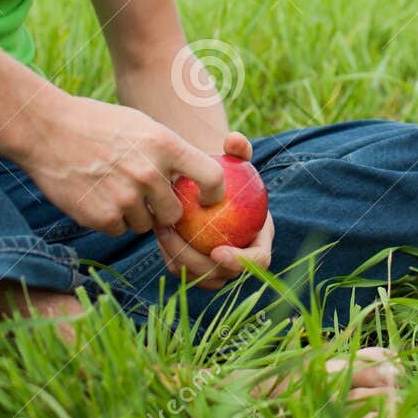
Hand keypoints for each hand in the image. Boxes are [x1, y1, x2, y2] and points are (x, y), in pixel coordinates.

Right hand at [3, 95, 225, 238]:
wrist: (46, 130)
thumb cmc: (96, 123)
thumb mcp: (141, 125)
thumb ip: (169, 152)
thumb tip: (192, 179)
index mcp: (165, 145)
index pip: (211, 177)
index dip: (214, 193)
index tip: (207, 199)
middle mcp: (149, 173)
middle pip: (174, 213)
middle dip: (163, 209)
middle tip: (143, 194)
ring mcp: (125, 198)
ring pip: (145, 224)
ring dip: (134, 213)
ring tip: (112, 186)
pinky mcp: (101, 216)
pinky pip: (119, 228)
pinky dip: (110, 218)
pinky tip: (96, 194)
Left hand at [154, 132, 273, 288]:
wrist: (211, 186)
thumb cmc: (227, 171)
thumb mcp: (234, 158)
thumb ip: (238, 149)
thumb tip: (235, 140)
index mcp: (260, 239)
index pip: (259, 260)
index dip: (241, 262)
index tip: (216, 251)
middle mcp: (242, 259)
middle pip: (223, 275)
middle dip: (196, 261)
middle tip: (173, 235)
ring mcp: (219, 267)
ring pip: (200, 276)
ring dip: (178, 257)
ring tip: (161, 229)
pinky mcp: (198, 267)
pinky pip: (183, 270)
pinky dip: (170, 255)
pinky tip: (157, 230)